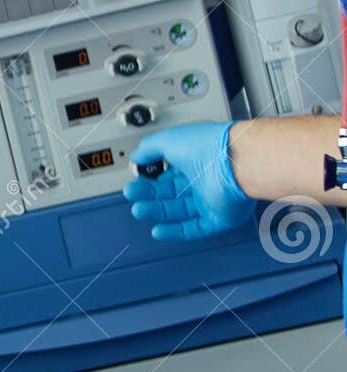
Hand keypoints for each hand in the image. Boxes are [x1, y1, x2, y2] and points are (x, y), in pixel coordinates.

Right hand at [126, 122, 252, 239]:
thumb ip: (148, 148)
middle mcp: (203, 179)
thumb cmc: (210, 147)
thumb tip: (136, 158)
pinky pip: (194, 228)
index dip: (149, 177)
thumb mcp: (168, 140)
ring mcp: (210, 199)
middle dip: (148, 195)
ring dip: (157, 212)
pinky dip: (175, 231)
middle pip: (169, 193)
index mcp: (193, 159)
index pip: (167, 172)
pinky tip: (159, 230)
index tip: (135, 180)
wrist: (238, 163)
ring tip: (140, 210)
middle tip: (133, 194)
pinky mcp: (218, 218)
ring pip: (178, 211)